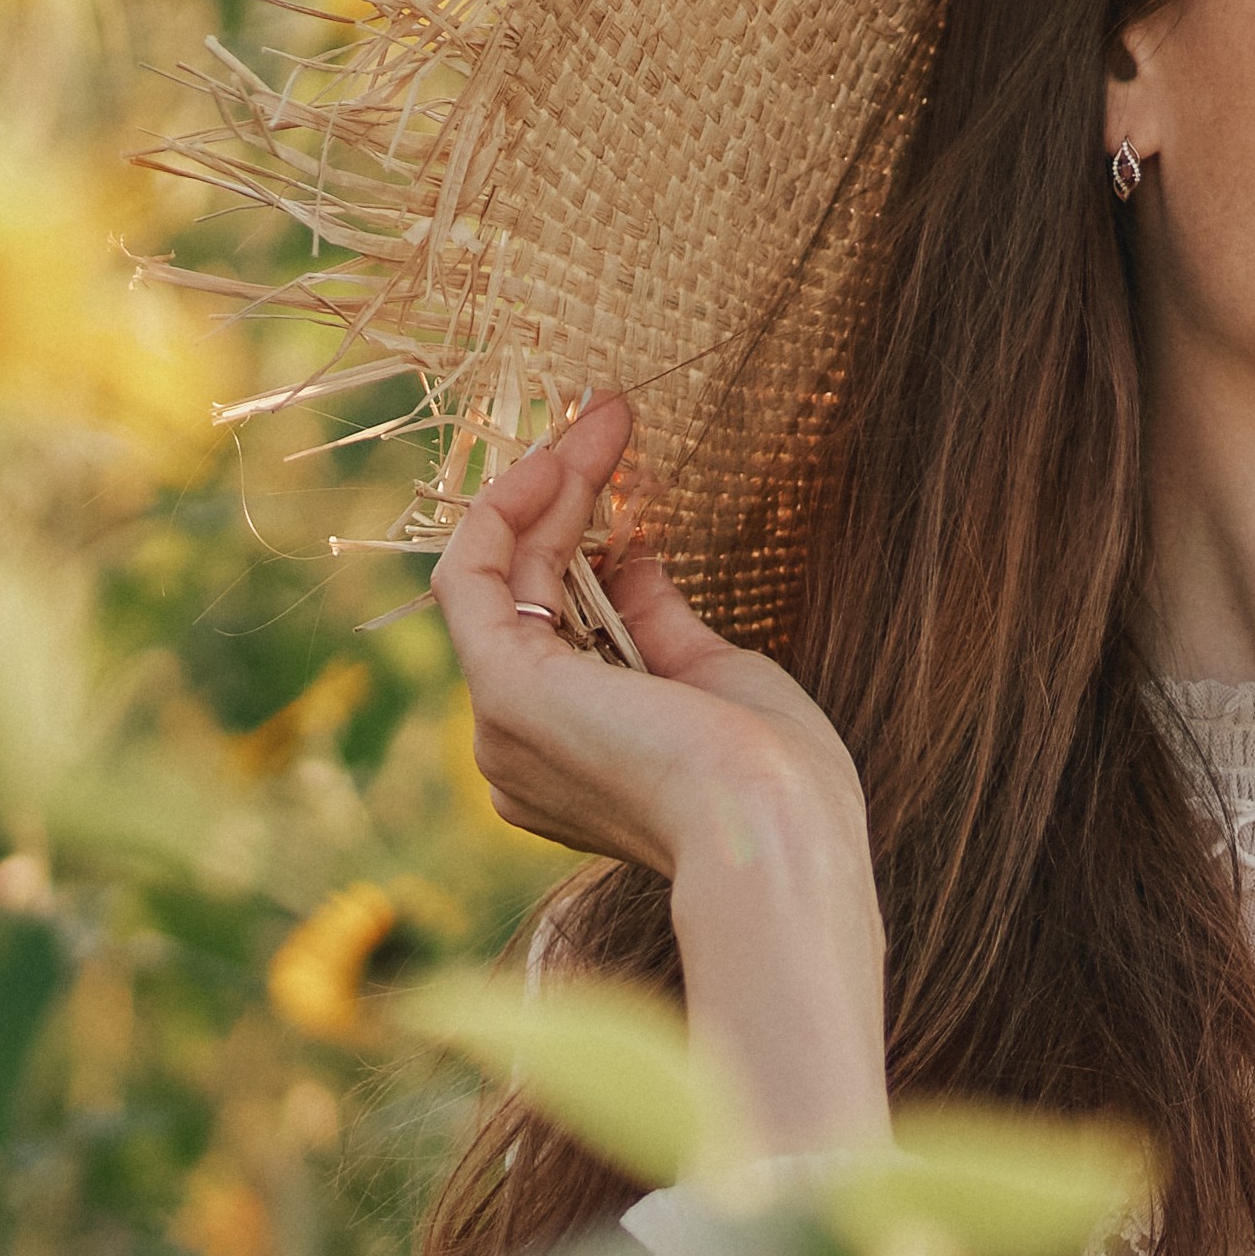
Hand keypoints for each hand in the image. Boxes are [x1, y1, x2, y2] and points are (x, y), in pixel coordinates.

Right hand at [427, 396, 869, 894]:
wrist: (777, 835)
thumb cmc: (774, 778)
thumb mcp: (713, 678)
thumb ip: (657, 622)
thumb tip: (631, 559)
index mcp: (566, 760)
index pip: (555, 628)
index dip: (584, 544)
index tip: (628, 477)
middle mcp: (514, 749)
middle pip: (522, 593)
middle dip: (564, 497)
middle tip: (610, 420)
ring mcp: (501, 722)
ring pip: (500, 575)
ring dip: (548, 486)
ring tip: (605, 422)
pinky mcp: (504, 688)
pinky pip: (477, 575)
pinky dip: (512, 508)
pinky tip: (561, 460)